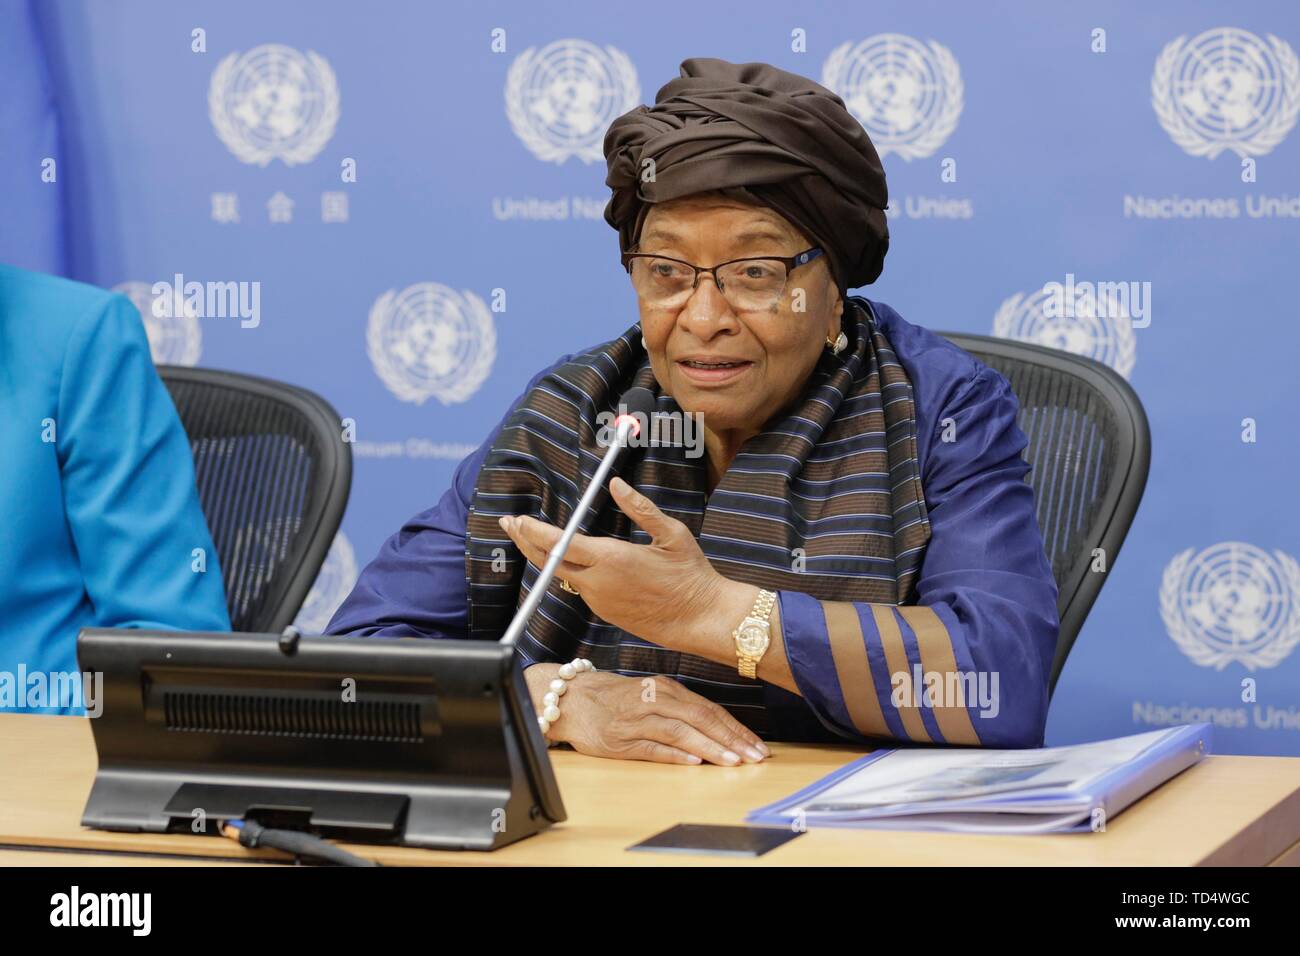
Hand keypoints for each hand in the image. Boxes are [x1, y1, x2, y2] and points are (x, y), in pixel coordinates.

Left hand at [500, 476, 749, 650]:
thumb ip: (640, 508)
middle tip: (511, 524)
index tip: (518, 519)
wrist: (700, 619)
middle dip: (526, 542)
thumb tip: (617, 484)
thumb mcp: (672, 533)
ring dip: (547, 557)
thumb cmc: (691, 574)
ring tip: (535, 539)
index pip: (559, 543)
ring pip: (563, 576)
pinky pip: (581, 588)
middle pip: (548, 562)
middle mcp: (598, 582)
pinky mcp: (605, 613)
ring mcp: (599, 601)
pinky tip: (572, 561)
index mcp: (611, 559)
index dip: (534, 531)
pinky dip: (570, 572)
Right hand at [527, 665, 767, 765]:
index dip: (736, 729)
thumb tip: (720, 729)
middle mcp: (655, 700)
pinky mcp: (620, 740)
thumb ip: (681, 708)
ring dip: (709, 747)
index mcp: (666, 689)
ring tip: (732, 762)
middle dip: (731, 739)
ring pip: (680, 731)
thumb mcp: (652, 695)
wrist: (571, 699)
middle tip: (755, 757)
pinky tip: (693, 761)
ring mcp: (637, 720)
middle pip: (700, 718)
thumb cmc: (616, 699)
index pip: (709, 709)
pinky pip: (651, 747)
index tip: (757, 746)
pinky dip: (674, 753)